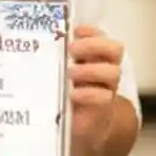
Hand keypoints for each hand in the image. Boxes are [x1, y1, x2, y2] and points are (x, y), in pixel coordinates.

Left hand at [68, 25, 122, 145]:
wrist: (80, 124)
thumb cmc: (68, 92)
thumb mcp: (61, 72)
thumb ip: (58, 58)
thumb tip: (40, 42)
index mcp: (97, 56)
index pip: (103, 37)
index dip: (92, 32)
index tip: (75, 32)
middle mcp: (106, 69)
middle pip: (115, 50)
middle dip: (93, 46)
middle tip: (72, 50)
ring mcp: (108, 88)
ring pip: (112, 73)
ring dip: (90, 70)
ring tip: (70, 73)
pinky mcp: (103, 107)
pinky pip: (103, 97)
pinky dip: (88, 94)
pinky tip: (73, 94)